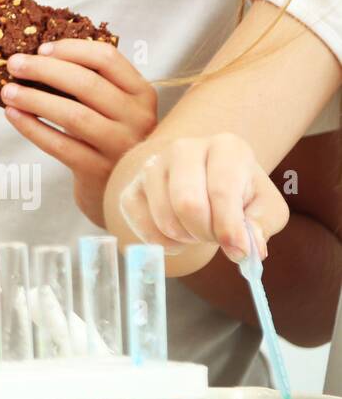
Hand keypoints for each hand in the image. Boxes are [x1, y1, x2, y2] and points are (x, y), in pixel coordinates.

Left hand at [0, 39, 156, 224]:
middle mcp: (137, 118)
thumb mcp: (111, 105)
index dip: (71, 49)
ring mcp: (120, 146)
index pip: (107, 58)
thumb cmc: (106, 135)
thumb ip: (88, 81)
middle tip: (14, 64)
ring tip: (8, 92)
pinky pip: (60, 145)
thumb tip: (34, 55)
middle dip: (45, 70)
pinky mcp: (99, 171)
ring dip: (34, 99)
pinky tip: (13, 115)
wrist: (118, 189)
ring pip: (73, 115)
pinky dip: (32, 127)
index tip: (41, 49)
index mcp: (141, 93)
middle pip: (87, 84)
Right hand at [118, 134, 285, 263]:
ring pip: (164, 219)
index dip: (230, 228)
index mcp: (225, 146)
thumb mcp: (266, 207)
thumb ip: (263, 224)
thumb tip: (248, 247)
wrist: (207, 182)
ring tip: (199, 231)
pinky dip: (163, 243)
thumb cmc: (241, 194)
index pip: (221, 191)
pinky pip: (141, 226)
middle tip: (216, 237)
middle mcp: (183, 148)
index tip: (239, 252)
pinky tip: (178, 236)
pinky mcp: (131, 188)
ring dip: (187, 238)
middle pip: (187, 204)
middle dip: (205, 233)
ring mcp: (152, 166)